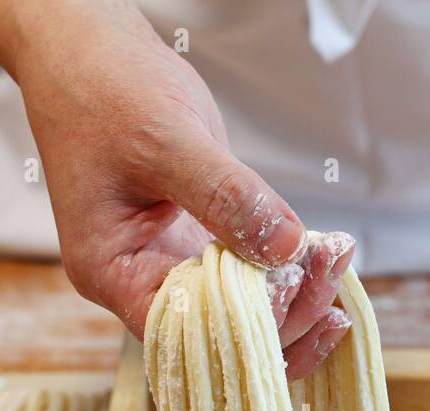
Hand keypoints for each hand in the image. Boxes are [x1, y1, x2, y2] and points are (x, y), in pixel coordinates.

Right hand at [0, 0, 352, 374]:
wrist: (93, 55)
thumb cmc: (105, 90)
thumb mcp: (168, 140)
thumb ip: (226, 197)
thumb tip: (286, 247)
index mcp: (112, 273)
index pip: (184, 334)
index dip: (242, 330)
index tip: (293, 291)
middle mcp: (141, 281)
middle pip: (220, 336)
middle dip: (281, 315)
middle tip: (329, 269)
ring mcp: (173, 265)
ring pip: (241, 314)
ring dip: (294, 298)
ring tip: (336, 260)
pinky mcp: (200, 245)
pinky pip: (249, 279)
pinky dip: (287, 274)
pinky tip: (324, 259)